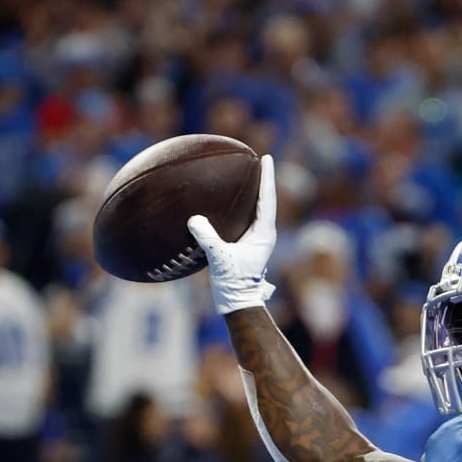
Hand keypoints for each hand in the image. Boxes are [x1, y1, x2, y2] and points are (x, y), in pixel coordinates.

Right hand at [187, 154, 277, 315]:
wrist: (238, 303)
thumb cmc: (233, 282)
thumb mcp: (219, 258)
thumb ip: (207, 238)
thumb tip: (193, 219)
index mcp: (264, 233)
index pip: (267, 199)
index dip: (267, 178)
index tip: (266, 158)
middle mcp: (264, 233)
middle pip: (266, 200)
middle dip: (263, 180)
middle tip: (259, 159)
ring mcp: (257, 239)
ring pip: (257, 209)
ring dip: (254, 192)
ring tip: (248, 175)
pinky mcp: (248, 245)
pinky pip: (246, 219)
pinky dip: (242, 206)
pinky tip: (230, 202)